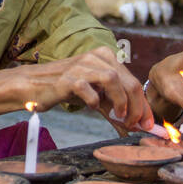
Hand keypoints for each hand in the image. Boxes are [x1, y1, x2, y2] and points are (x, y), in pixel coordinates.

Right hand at [18, 47, 153, 133]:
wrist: (34, 84)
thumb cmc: (67, 88)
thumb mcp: (96, 96)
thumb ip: (115, 108)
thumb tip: (136, 126)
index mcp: (106, 57)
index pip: (134, 81)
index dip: (144, 105)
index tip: (148, 124)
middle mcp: (96, 57)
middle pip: (129, 81)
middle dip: (137, 107)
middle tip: (135, 125)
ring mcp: (81, 65)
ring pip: (112, 79)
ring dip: (120, 102)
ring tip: (119, 116)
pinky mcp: (68, 78)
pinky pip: (88, 89)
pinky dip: (95, 101)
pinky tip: (92, 106)